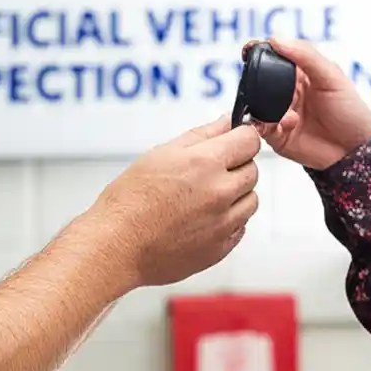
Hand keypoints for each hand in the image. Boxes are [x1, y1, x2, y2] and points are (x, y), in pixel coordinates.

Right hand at [85, 116, 261, 288]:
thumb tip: (226, 122)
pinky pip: (240, 227)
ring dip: (236, 195)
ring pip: (251, 201)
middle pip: (253, 170)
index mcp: (206, 163)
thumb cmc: (130, 201)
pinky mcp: (221, 248)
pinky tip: (202, 218)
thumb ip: (201, 135)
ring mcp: (223, 223)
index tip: (233, 142)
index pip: (250, 140)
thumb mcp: (161, 154)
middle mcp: (220, 192)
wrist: (117, 245)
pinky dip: (229, 220)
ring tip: (203, 198)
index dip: (241, 138)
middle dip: (237, 166)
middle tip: (209, 172)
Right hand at [247, 37, 370, 169]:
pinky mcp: (275, 135)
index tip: (250, 49)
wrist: (355, 152)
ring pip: (255, 104)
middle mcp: (285, 92)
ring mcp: (278, 113)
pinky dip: (266, 125)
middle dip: (255, 82)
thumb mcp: (333, 77)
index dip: (259, 51)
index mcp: (298, 73)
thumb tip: (276, 39)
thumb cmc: (351, 112)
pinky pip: (259, 127)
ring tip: (286, 114)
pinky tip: (288, 125)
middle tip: (261, 86)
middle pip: (257, 80)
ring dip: (263, 107)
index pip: (273, 56)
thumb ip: (306, 56)